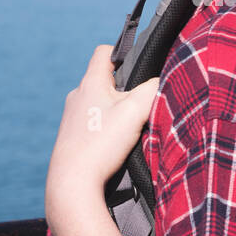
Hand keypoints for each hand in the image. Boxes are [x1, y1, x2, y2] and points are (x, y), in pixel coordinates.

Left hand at [45, 45, 158, 223]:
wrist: (73, 182)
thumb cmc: (102, 143)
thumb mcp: (135, 110)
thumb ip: (153, 88)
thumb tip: (164, 78)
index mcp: (90, 83)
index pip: (103, 52)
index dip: (122, 53)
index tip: (138, 67)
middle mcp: (77, 96)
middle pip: (103, 80)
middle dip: (123, 87)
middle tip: (140, 102)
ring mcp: (71, 118)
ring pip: (98, 103)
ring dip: (114, 110)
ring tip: (129, 127)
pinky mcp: (71, 137)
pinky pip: (92, 123)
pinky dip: (105, 127)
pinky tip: (115, 144)